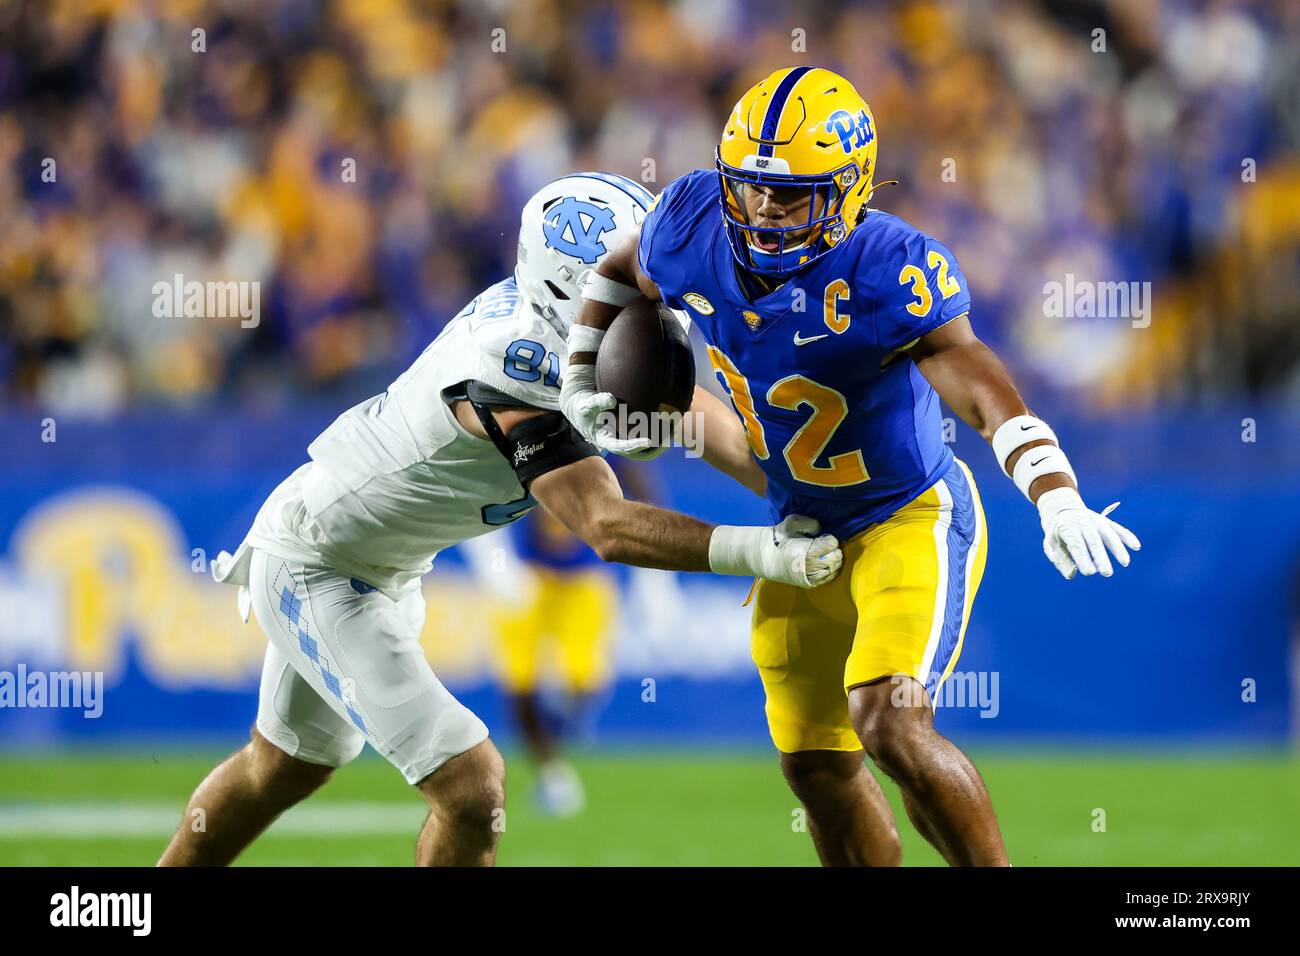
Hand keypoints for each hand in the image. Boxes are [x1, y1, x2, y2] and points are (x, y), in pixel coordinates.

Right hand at [559, 364, 659, 456]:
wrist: (582, 408)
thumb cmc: (583, 407)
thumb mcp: (586, 405)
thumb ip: (597, 403)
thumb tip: (611, 400)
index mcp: (605, 439)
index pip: (621, 446)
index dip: (634, 445)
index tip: (647, 441)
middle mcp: (615, 441)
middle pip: (636, 451)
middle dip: (652, 448)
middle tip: (667, 440)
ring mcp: (622, 438)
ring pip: (642, 447)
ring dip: (657, 443)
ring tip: (673, 433)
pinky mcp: (628, 432)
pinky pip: (643, 436)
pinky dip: (655, 433)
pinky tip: (667, 425)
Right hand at [710, 515, 841, 587]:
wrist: (765, 558)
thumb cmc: (779, 539)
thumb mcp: (790, 523)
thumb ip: (809, 522)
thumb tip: (820, 527)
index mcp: (810, 551)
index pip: (833, 543)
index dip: (829, 538)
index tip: (822, 537)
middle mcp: (813, 566)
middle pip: (836, 557)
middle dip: (833, 549)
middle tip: (825, 546)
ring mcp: (813, 576)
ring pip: (835, 568)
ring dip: (832, 560)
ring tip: (824, 554)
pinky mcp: (811, 583)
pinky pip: (829, 578)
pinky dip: (830, 570)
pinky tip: (824, 564)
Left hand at [1037, 487, 1140, 578]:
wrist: (1061, 508)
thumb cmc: (1057, 533)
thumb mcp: (1051, 545)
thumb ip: (1061, 560)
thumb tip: (1072, 574)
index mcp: (1066, 527)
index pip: (1076, 544)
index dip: (1082, 558)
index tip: (1089, 572)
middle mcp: (1082, 521)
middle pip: (1093, 539)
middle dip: (1101, 557)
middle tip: (1107, 573)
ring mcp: (1095, 520)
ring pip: (1108, 533)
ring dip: (1117, 547)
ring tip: (1125, 563)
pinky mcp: (1105, 520)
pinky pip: (1117, 528)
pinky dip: (1127, 536)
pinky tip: (1136, 546)